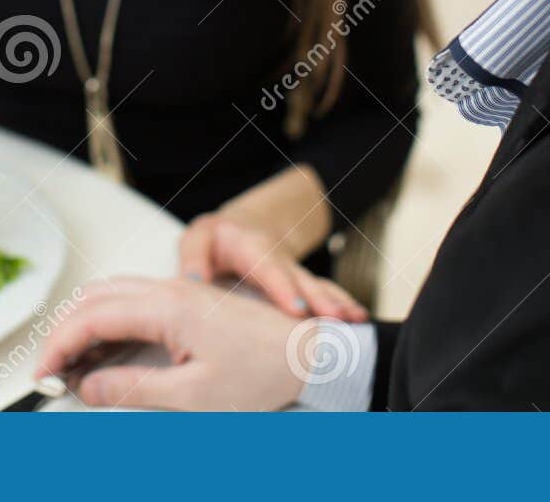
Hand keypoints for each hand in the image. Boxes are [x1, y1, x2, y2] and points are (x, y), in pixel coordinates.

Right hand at [37, 277, 310, 409]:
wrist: (311, 357)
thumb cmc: (263, 375)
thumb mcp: (194, 396)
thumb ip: (134, 389)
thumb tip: (89, 386)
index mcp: (167, 306)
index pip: (92, 317)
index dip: (58, 346)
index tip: (43, 376)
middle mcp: (169, 290)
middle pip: (95, 298)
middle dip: (63, 332)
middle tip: (50, 372)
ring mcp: (178, 292)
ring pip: (112, 295)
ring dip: (84, 324)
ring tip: (72, 365)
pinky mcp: (188, 303)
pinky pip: (134, 302)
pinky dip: (107, 322)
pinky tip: (105, 353)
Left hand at [179, 213, 367, 321]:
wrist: (240, 228)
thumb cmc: (215, 239)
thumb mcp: (198, 239)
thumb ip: (193, 259)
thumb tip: (191, 284)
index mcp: (251, 247)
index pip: (269, 267)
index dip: (283, 288)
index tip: (297, 310)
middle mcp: (279, 258)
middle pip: (301, 278)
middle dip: (319, 299)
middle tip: (335, 319)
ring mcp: (294, 272)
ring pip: (318, 286)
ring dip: (336, 303)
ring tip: (356, 320)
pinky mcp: (302, 286)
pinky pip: (325, 293)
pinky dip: (342, 304)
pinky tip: (359, 319)